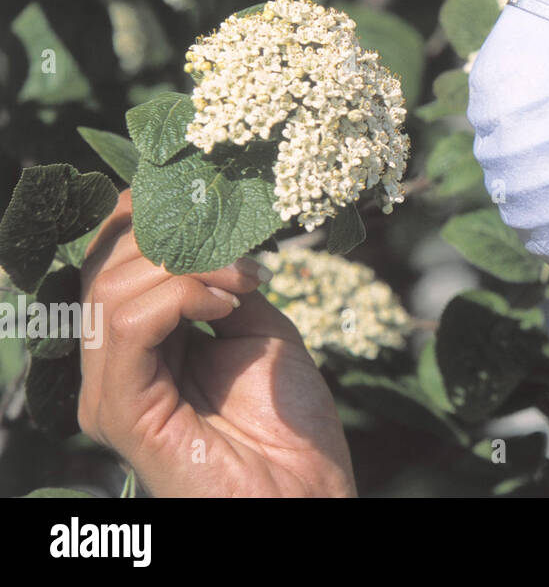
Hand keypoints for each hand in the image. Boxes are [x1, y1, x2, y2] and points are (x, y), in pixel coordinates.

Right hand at [78, 189, 356, 496]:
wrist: (305, 492)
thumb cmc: (288, 422)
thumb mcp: (258, 328)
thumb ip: (224, 283)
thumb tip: (210, 235)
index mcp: (139, 346)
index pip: (110, 261)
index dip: (146, 216)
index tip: (203, 196)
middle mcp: (113, 367)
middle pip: (104, 267)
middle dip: (174, 239)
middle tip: (239, 254)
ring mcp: (109, 392)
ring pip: (112, 290)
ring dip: (188, 268)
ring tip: (242, 283)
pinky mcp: (120, 413)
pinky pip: (128, 327)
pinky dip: (180, 296)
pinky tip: (225, 305)